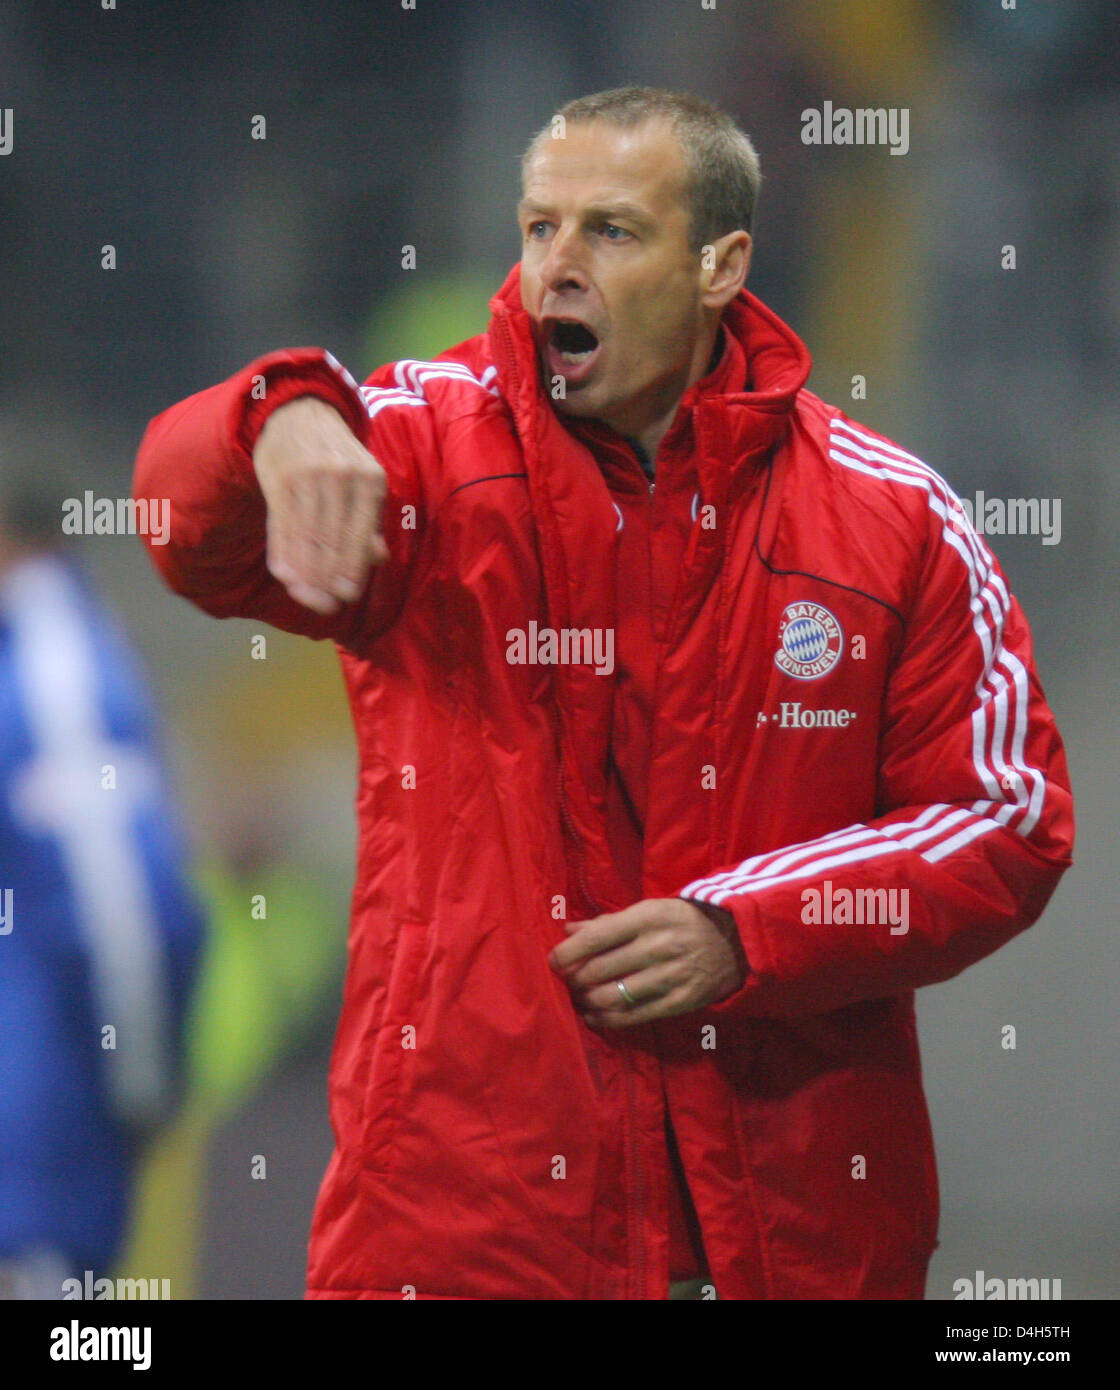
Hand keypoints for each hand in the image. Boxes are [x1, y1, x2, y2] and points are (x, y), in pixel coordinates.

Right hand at [253, 396, 389, 612]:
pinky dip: (284, 554)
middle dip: (327, 578)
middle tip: (325, 605)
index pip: (359, 534)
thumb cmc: (339, 458)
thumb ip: (370, 521)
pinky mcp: (278, 478)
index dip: (352, 568)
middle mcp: (340, 476)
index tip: (346, 596)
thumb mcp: (365, 481)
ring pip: (305, 536)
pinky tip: (286, 576)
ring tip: (306, 597)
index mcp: (370, 480)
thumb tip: (378, 559)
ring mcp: (306, 476)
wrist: (300, 412)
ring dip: (304, 573)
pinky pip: (281, 526)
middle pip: (331, 539)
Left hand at [548, 897, 747, 1027]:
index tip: (554, 961)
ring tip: (581, 998)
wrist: (738, 940)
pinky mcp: (682, 1001)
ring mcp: (671, 976)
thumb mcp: (649, 910)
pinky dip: (609, 1019)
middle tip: (568, 981)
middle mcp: (658, 946)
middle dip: (576, 979)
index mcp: (648, 917)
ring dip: (589, 1000)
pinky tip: (595, 1016)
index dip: (568, 953)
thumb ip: (608, 922)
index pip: (597, 937)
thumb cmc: (683, 921)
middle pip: (602, 969)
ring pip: (615, 995)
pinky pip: (636, 1015)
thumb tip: (568, 930)